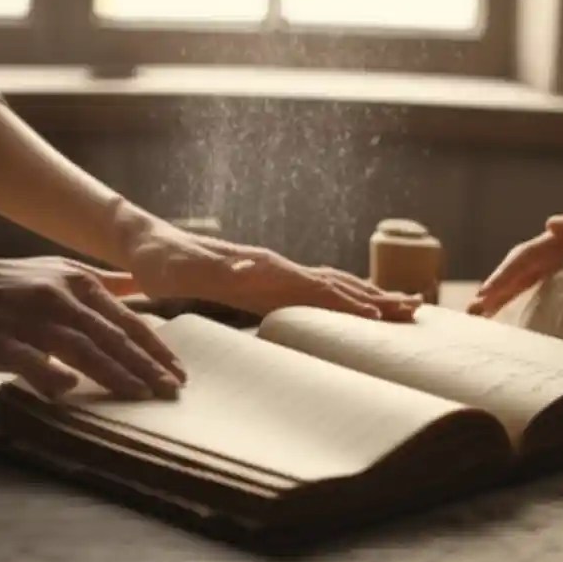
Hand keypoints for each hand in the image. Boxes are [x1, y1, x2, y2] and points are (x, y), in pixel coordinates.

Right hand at [0, 254, 184, 400]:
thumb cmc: (12, 281)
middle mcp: (60, 301)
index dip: (155, 349)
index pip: (127, 322)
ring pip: (80, 349)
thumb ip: (105, 284)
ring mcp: (30, 321)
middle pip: (111, 337)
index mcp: (79, 286)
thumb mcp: (62, 272)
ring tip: (140, 395)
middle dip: (146, 366)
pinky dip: (48, 374)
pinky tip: (69, 391)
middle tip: (172, 391)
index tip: (179, 372)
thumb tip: (144, 286)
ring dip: (113, 373)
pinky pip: (27, 360)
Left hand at [118, 214, 421, 320]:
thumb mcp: (181, 271)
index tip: (377, 318)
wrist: (148, 242)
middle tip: (414, 312)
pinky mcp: (272, 280)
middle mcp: (278, 267)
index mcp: (264, 269)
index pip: (316, 288)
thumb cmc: (161, 263)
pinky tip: (363, 305)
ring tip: (407, 307)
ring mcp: (277, 271)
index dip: (347, 303)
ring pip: (335, 284)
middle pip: (337, 285)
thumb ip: (215, 269)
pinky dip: (349, 297)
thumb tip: (251, 268)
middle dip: (375, 300)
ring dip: (371, 297)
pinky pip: (320, 288)